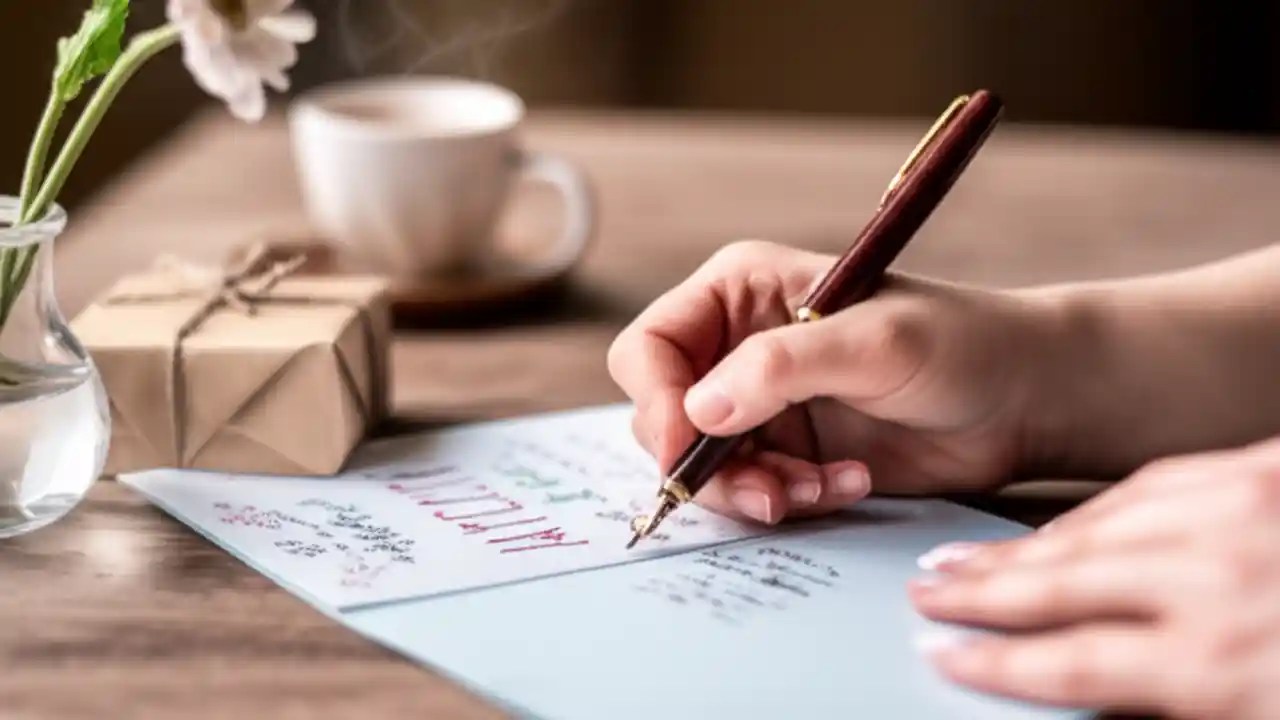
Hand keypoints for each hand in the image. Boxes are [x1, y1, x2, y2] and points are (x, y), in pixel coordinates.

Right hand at [608, 240, 1061, 524]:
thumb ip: (780, 368)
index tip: (689, 451)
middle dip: (710, 463)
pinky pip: (752, 490)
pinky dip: (790, 500)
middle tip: (770, 491)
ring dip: (756, 489)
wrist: (1023, 398)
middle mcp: (736, 345)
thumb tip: (695, 411)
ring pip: (705, 465)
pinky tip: (848, 484)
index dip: (657, 402)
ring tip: (824, 487)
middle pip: (665, 415)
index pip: (651, 347)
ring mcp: (760, 403)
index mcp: (740, 292)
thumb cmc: (960, 344)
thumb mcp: (873, 343)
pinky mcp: (787, 450)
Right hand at [911, 438, 1279, 718]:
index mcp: (1217, 664)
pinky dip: (1100, 502)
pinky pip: (1160, 478)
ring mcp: (1243, 512)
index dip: (995, 662)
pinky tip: (1068, 516)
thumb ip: (1169, 706)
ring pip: (1099, 520)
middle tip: (929, 590)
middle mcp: (1217, 579)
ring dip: (1024, 542)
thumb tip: (1094, 702)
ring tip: (971, 553)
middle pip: (1063, 582)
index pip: (1070, 662)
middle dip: (982, 590)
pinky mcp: (1268, 469)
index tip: (946, 656)